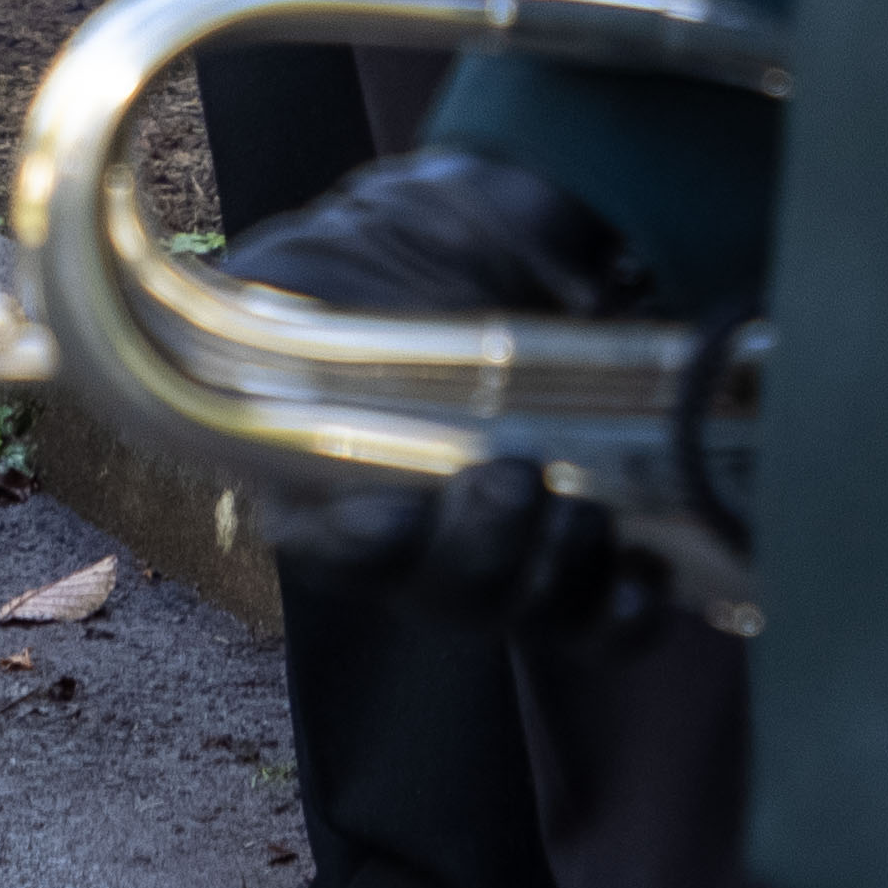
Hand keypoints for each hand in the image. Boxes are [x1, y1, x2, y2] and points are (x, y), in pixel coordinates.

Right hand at [228, 153, 664, 641]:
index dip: (360, 545)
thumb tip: (246, 294)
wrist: (483, 260)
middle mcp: (412, 544)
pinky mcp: (575, 567)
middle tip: (512, 475)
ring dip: (554, 573)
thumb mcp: (308, 266)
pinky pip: (601, 627)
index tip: (396, 511)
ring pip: (522, 613)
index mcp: (322, 481)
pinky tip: (641, 578)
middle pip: (439, 592)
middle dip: (479, 547)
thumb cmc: (383, 263)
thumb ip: (274, 294)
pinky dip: (624, 615)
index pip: (327, 547)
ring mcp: (496, 563)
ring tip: (582, 509)